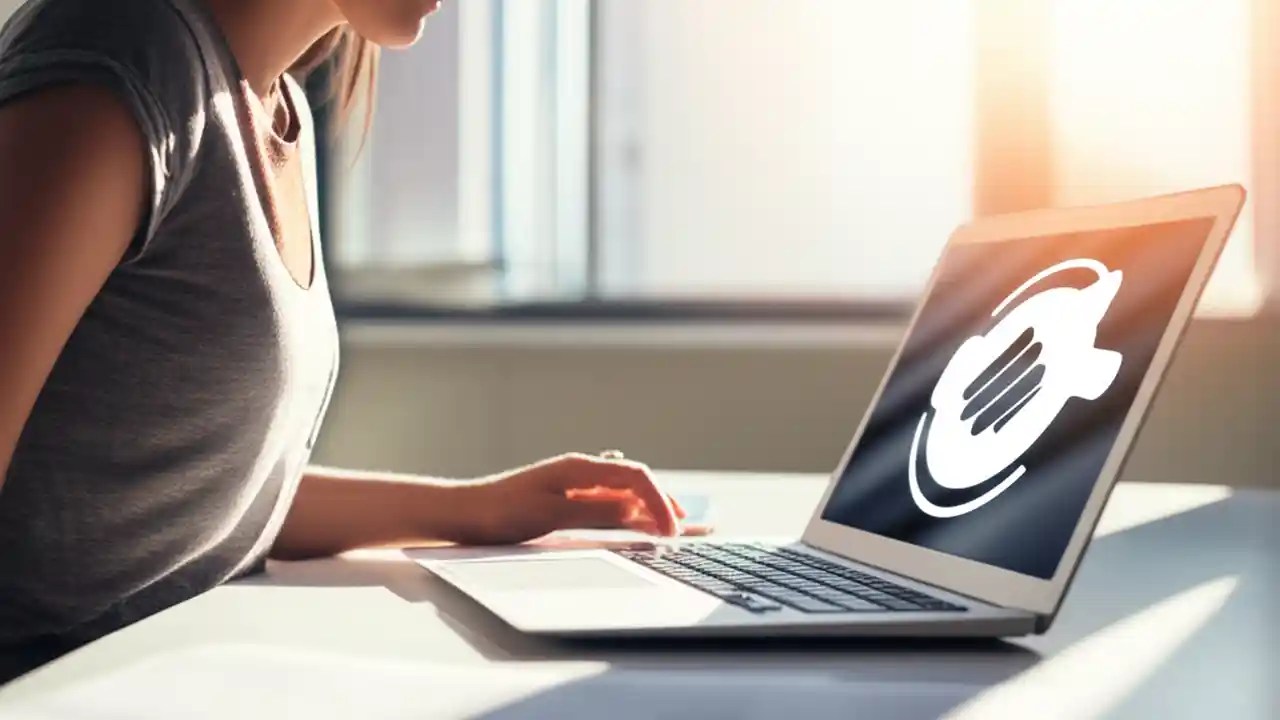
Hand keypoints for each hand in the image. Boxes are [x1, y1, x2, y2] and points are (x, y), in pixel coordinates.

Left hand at [454, 453, 694, 545]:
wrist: (465, 514)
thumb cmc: (501, 512)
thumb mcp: (551, 513)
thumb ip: (594, 509)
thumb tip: (634, 506)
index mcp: (580, 468)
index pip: (635, 476)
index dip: (659, 500)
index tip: (672, 528)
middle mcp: (581, 472)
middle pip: (635, 481)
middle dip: (663, 501)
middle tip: (686, 526)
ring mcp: (574, 485)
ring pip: (623, 492)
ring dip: (649, 506)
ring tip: (673, 522)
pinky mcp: (566, 499)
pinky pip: (607, 502)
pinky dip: (629, 510)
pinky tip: (636, 514)